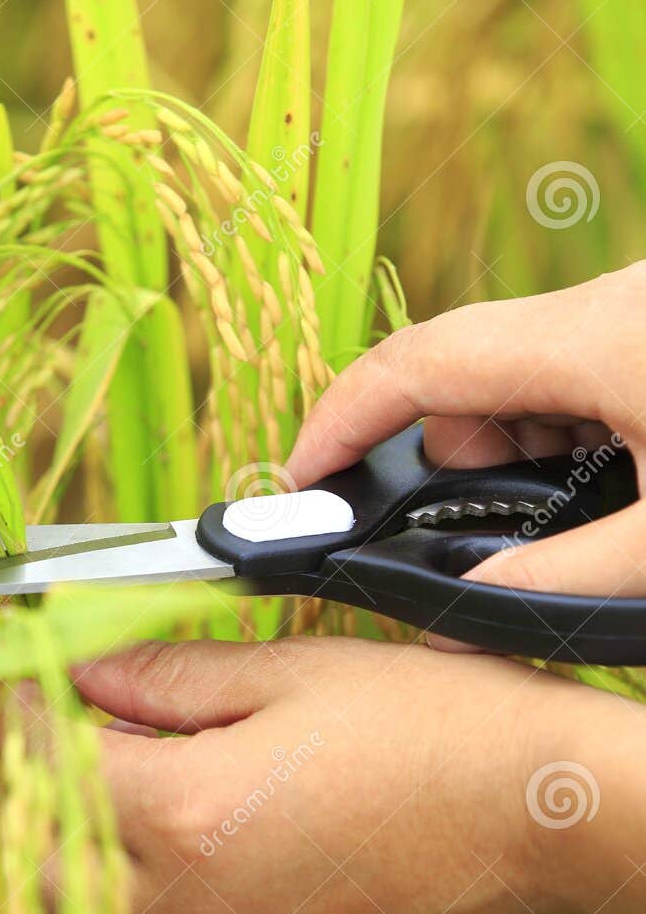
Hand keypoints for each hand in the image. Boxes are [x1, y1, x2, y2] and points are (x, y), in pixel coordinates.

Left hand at [74, 637, 645, 913]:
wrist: (553, 827)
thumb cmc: (439, 732)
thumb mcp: (295, 675)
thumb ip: (169, 680)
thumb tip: (83, 669)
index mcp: (183, 815)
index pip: (49, 772)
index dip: (31, 722)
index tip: (38, 695)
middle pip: (49, 882)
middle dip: (48, 815)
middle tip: (91, 759)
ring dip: (100, 884)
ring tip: (152, 822)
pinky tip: (220, 877)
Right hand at [288, 262, 645, 610]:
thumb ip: (562, 579)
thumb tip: (466, 611)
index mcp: (593, 337)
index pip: (416, 363)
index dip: (340, 421)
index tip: (301, 479)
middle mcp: (607, 302)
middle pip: (467, 373)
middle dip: (454, 460)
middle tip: (475, 531)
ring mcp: (633, 307)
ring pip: (522, 372)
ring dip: (517, 447)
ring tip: (573, 515)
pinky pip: (575, 369)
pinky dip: (564, 430)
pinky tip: (613, 485)